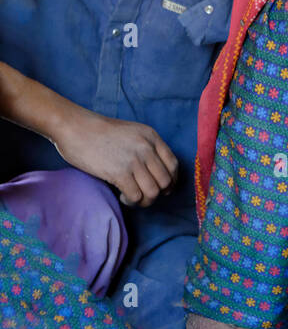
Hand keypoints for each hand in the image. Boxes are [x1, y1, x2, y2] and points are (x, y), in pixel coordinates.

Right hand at [53, 106, 178, 206]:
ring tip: (132, 197)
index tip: (163, 188)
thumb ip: (145, 147)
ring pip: (153, 192)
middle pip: (165, 181)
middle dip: (157, 193)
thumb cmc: (98, 131)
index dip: (170, 181)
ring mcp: (134, 160)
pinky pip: (136, 196)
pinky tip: (122, 195)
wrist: (74, 127)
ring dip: (144, 200)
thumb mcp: (130, 132)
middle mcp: (146, 148)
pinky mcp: (119, 172)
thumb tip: (154, 173)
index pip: (173, 165)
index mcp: (151, 136)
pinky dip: (131, 201)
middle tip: (144, 195)